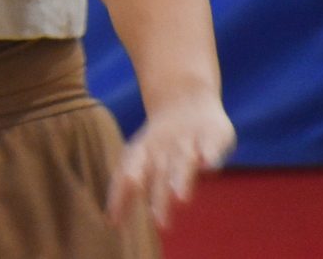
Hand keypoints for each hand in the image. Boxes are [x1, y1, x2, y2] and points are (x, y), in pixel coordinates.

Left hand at [107, 94, 234, 228]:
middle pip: (158, 173)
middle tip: (159, 223)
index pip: (126, 176)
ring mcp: (188, 141)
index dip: (121, 198)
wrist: (185, 99)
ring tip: (181, 198)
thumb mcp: (140, 158)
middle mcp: (163, 149)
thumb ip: (127, 186)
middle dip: (158, 197)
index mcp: (141, 154)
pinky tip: (209, 166)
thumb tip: (110, 222)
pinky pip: (211, 145)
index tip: (114, 223)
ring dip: (181, 179)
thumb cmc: (160, 142)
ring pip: (183, 161)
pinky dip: (210, 155)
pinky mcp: (212, 135)